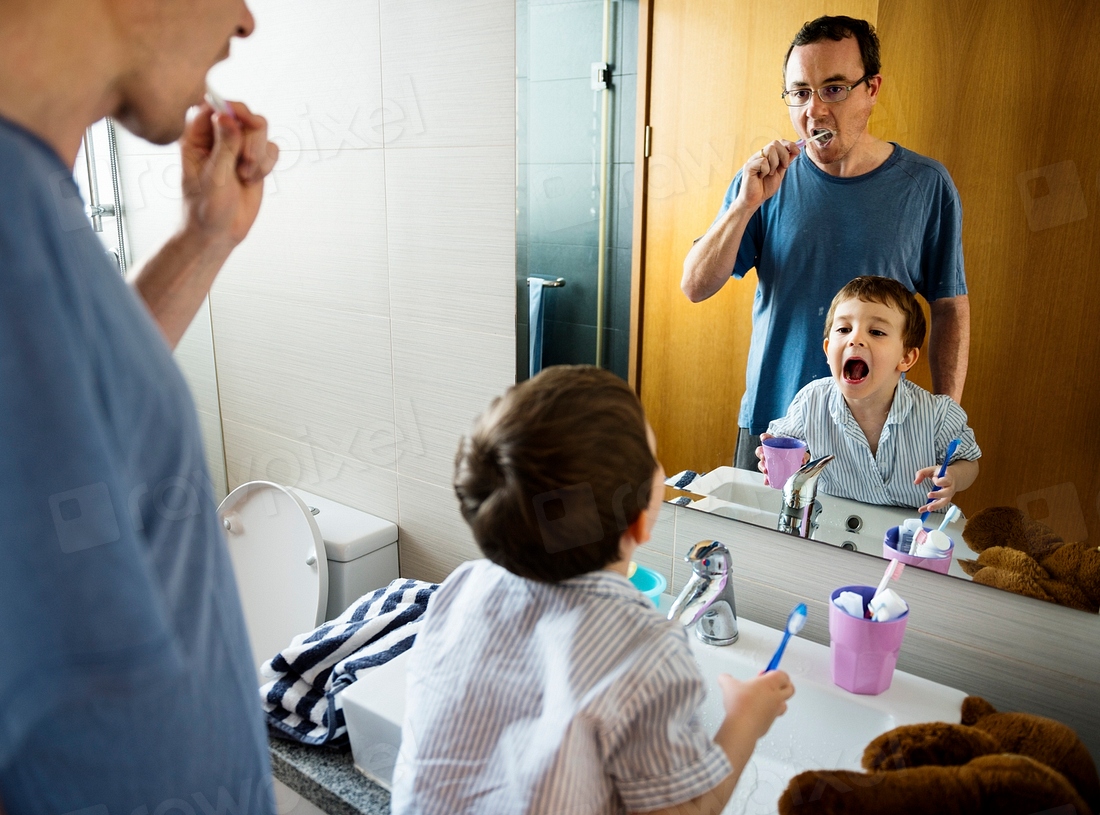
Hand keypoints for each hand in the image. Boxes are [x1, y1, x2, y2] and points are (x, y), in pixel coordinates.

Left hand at [180, 100, 279, 250]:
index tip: (241, 121)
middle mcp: (217, 138)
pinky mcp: (255, 161)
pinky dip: (267, 164)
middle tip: (246, 161)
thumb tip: (226, 116)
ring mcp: (238, 149)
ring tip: (247, 175)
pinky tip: (253, 179)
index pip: (213, 106)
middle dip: (250, 138)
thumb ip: (223, 146)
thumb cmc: (205, 209)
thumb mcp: (213, 177)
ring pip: (260, 130)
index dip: (230, 108)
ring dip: (259, 153)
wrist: (218, 233)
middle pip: (243, 114)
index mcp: (196, 137)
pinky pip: (271, 149)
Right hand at [717, 670, 793, 742]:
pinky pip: (773, 716)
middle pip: (790, 689)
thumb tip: (723, 678)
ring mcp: (775, 711)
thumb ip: (726, 678)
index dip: (776, 672)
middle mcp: (776, 697)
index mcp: (770, 683)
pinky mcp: (770, 722)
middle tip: (771, 684)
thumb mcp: (728, 685)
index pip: (783, 675)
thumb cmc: (741, 703)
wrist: (742, 725)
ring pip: (784, 704)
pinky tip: (756, 712)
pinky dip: (768, 713)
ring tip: (765, 699)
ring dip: (777, 701)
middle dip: (783, 685)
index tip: (765, 673)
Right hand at [735, 140, 799, 210]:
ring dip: (775, 163)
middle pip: (775, 143)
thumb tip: (796, 151)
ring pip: (770, 149)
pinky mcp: (749, 166)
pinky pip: (763, 161)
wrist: (755, 200)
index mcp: (767, 156)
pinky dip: (766, 171)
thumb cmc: (765, 188)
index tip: (797, 151)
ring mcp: (753, 159)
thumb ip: (786, 162)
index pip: (779, 142)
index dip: (789, 144)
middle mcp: (759, 155)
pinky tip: (761, 177)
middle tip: (784, 167)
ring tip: (770, 174)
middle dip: (784, 155)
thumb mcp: (780, 173)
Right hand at [756, 433, 809, 485]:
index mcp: (775, 444)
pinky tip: (767, 481)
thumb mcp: (800, 453)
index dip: (764, 437)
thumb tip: (803, 460)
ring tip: (766, 470)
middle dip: (761, 453)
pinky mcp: (771, 472)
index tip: (763, 438)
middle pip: (760, 451)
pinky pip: (766, 475)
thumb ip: (803, 455)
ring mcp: (769, 462)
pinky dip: (766, 479)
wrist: (796, 462)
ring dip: (762, 466)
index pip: (767, 438)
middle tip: (764, 457)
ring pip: (761, 463)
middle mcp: (770, 453)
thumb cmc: (795, 454)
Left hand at [914, 464, 957, 514]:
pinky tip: (922, 510)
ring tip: (928, 508)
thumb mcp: (932, 470)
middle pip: (947, 492)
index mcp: (948, 478)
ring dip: (936, 506)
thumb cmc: (941, 473)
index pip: (945, 480)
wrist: (953, 478)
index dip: (939, 481)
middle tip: (929, 495)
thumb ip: (922, 473)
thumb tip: (915, 482)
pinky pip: (938, 505)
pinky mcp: (943, 500)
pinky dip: (930, 508)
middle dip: (938, 494)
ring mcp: (948, 495)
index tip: (934, 478)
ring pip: (944, 502)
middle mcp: (950, 488)